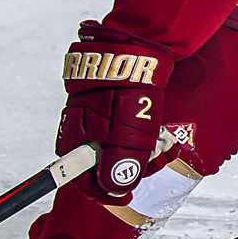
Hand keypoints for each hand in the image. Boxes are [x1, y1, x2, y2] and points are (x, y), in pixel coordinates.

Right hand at [57, 23, 174, 202]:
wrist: (137, 42)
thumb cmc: (130, 86)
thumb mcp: (129, 131)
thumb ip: (120, 162)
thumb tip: (115, 189)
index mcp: (75, 136)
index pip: (81, 178)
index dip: (105, 191)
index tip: (127, 196)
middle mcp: (79, 127)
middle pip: (99, 163)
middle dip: (128, 169)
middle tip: (156, 162)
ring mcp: (92, 113)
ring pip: (113, 145)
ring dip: (138, 152)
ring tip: (163, 147)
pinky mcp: (107, 102)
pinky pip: (120, 128)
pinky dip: (138, 134)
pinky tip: (157, 132)